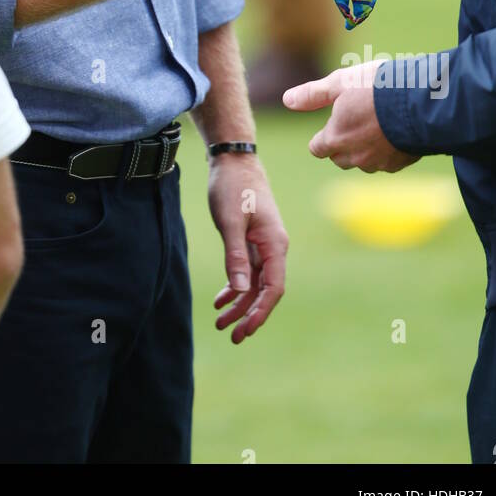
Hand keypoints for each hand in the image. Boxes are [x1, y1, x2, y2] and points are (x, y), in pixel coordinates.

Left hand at [208, 155, 288, 341]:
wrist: (233, 160)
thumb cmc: (232, 186)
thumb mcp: (230, 222)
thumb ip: (236, 256)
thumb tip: (241, 291)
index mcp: (275, 244)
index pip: (273, 288)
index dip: (260, 312)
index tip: (245, 330)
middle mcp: (274, 247)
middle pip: (265, 290)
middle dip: (249, 314)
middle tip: (231, 336)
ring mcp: (264, 245)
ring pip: (255, 283)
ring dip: (239, 303)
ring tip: (220, 322)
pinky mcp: (252, 240)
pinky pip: (248, 270)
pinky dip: (236, 285)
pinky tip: (221, 299)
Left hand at [283, 60, 419, 172]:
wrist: (421, 102)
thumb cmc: (377, 88)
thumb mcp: (340, 82)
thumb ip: (312, 94)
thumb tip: (287, 100)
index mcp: (335, 138)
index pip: (318, 148)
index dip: (322, 136)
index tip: (331, 124)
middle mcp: (355, 157)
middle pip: (339, 158)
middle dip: (341, 145)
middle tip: (353, 122)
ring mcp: (379, 163)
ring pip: (364, 162)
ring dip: (364, 150)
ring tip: (375, 126)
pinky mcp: (401, 163)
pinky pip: (387, 162)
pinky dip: (387, 151)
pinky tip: (394, 132)